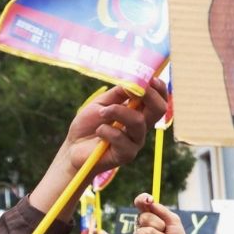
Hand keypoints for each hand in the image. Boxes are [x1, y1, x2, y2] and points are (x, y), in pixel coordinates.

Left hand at [31, 80, 168, 219]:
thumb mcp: (101, 104)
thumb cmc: (89, 125)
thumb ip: (117, 95)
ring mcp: (135, 141)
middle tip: (133, 91)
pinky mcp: (126, 154)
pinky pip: (121, 138)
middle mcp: (141, 127)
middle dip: (149, 96)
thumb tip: (132, 84)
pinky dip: (106, 130)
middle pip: (159, 110)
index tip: (151, 79)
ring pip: (138, 122)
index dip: (159, 89)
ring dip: (118, 112)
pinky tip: (98, 132)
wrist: (74, 148)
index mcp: (138, 113)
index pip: (158, 100)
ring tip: (101, 113)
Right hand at [133, 195, 191, 233]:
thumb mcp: (174, 221)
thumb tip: (151, 201)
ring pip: (145, 231)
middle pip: (144, 217)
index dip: (142, 199)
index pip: (140, 203)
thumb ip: (163, 211)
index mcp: (149, 215)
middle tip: (165, 230)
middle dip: (159, 224)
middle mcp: (142, 224)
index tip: (149, 199)